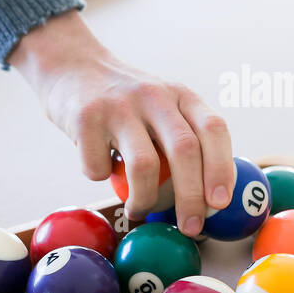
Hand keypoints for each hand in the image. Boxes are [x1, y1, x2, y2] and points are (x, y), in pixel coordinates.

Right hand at [9, 10, 233, 235]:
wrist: (71, 64)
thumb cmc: (125, 101)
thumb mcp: (161, 104)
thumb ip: (182, 137)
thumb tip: (207, 199)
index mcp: (180, 94)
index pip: (213, 130)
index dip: (222, 168)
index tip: (220, 203)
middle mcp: (154, 96)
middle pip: (185, 151)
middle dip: (191, 198)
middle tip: (190, 228)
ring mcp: (120, 106)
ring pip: (144, 166)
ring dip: (144, 200)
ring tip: (138, 210)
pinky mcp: (86, 118)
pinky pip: (98, 167)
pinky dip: (100, 177)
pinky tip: (100, 168)